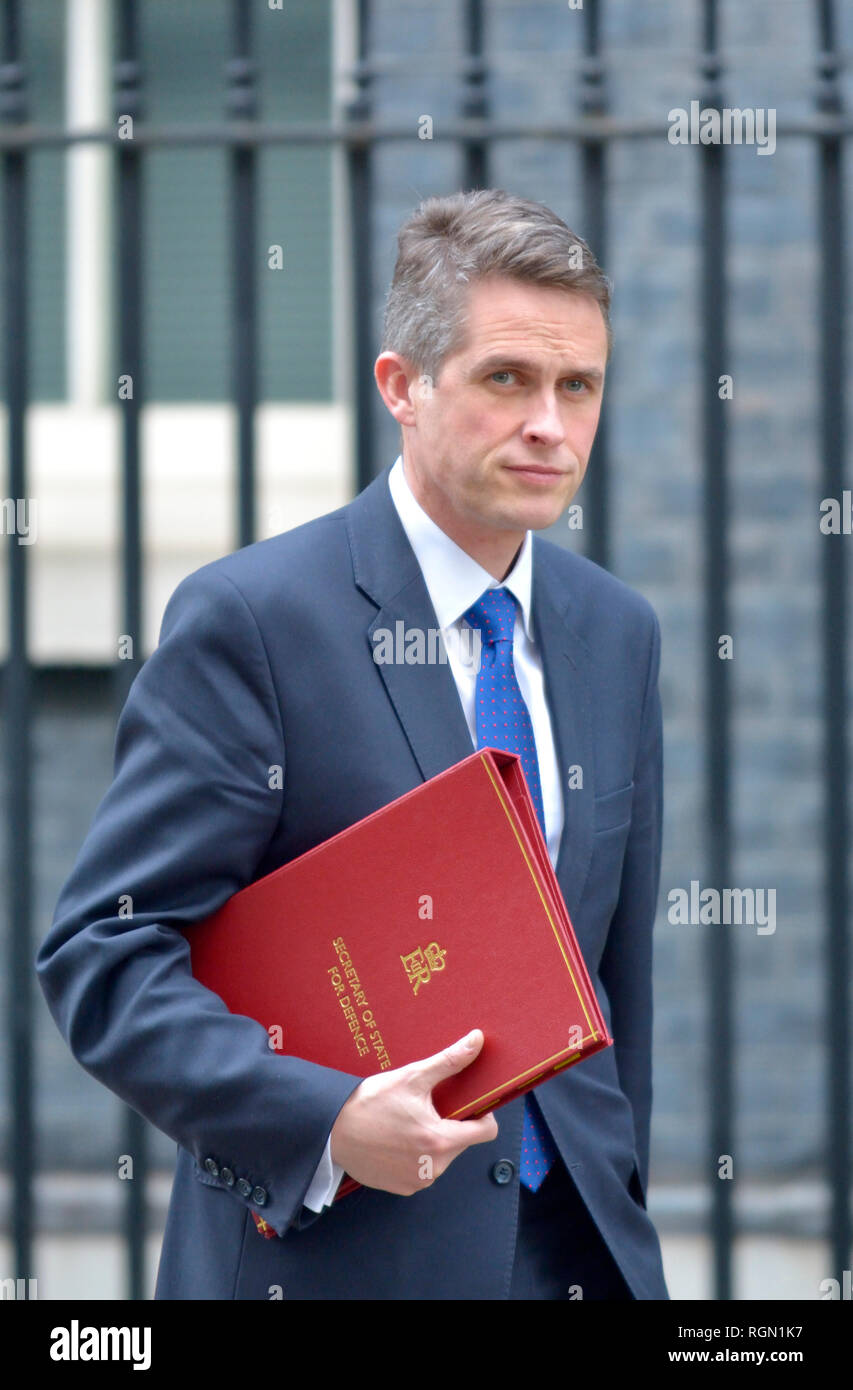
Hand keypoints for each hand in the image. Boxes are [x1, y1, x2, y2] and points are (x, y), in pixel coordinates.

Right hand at [329, 1028, 498, 1195]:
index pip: (486, 1132)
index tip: (468, 1103)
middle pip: (462, 1142)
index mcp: (440, 1141)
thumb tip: (476, 1040)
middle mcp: (434, 1168)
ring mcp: (418, 1181)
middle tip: (425, 1108)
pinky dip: (417, 1156)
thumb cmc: (370, 1104)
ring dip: (433, 1141)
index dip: (482, 1114)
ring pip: (443, 1157)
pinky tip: (397, 1140)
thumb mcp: (411, 1077)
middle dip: (450, 1124)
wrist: (331, 1132)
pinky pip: (423, 1170)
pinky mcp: (403, 1188)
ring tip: (408, 1123)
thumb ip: (449, 1061)